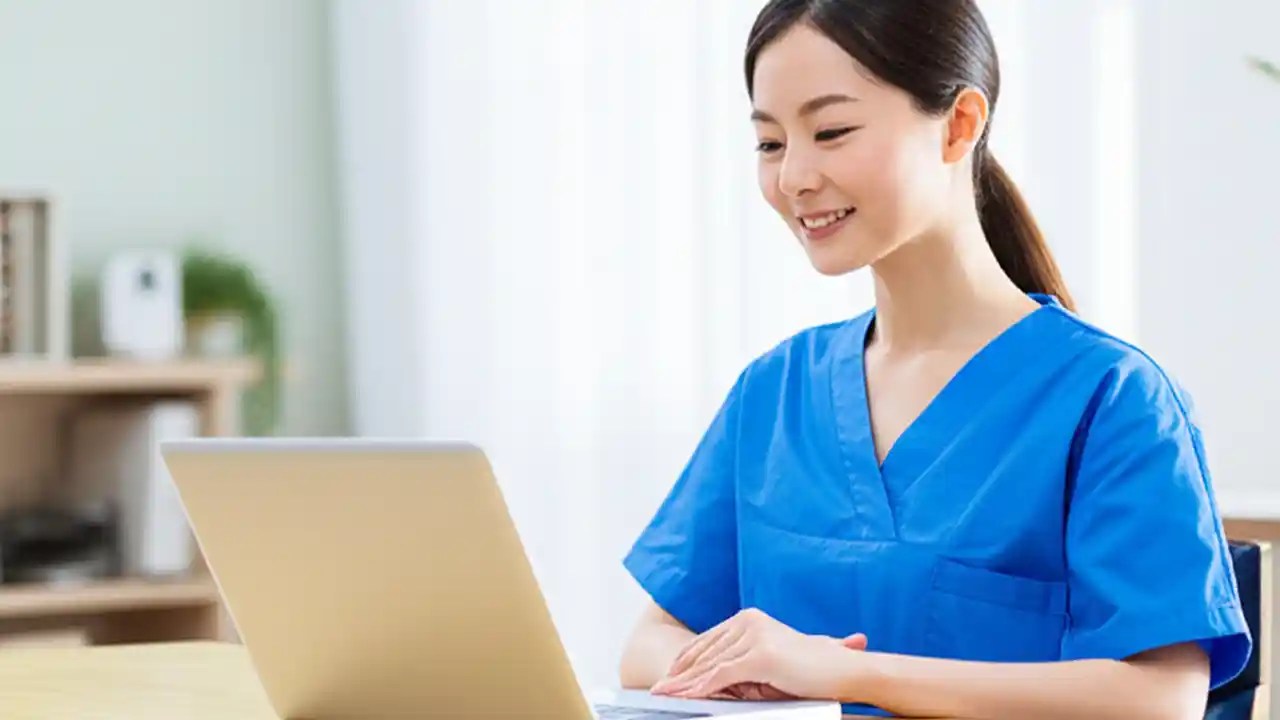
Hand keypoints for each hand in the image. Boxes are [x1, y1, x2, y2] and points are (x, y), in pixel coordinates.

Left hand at [649, 608, 868, 701]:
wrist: (843, 670)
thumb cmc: (810, 671)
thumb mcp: (767, 667)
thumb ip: (740, 668)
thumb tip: (711, 680)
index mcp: (749, 618)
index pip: (709, 641)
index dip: (686, 661)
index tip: (668, 676)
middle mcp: (748, 621)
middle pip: (705, 651)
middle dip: (679, 673)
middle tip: (658, 689)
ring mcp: (753, 635)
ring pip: (710, 664)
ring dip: (684, 683)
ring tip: (665, 695)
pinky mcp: (759, 654)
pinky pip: (722, 675)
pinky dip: (701, 688)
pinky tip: (686, 697)